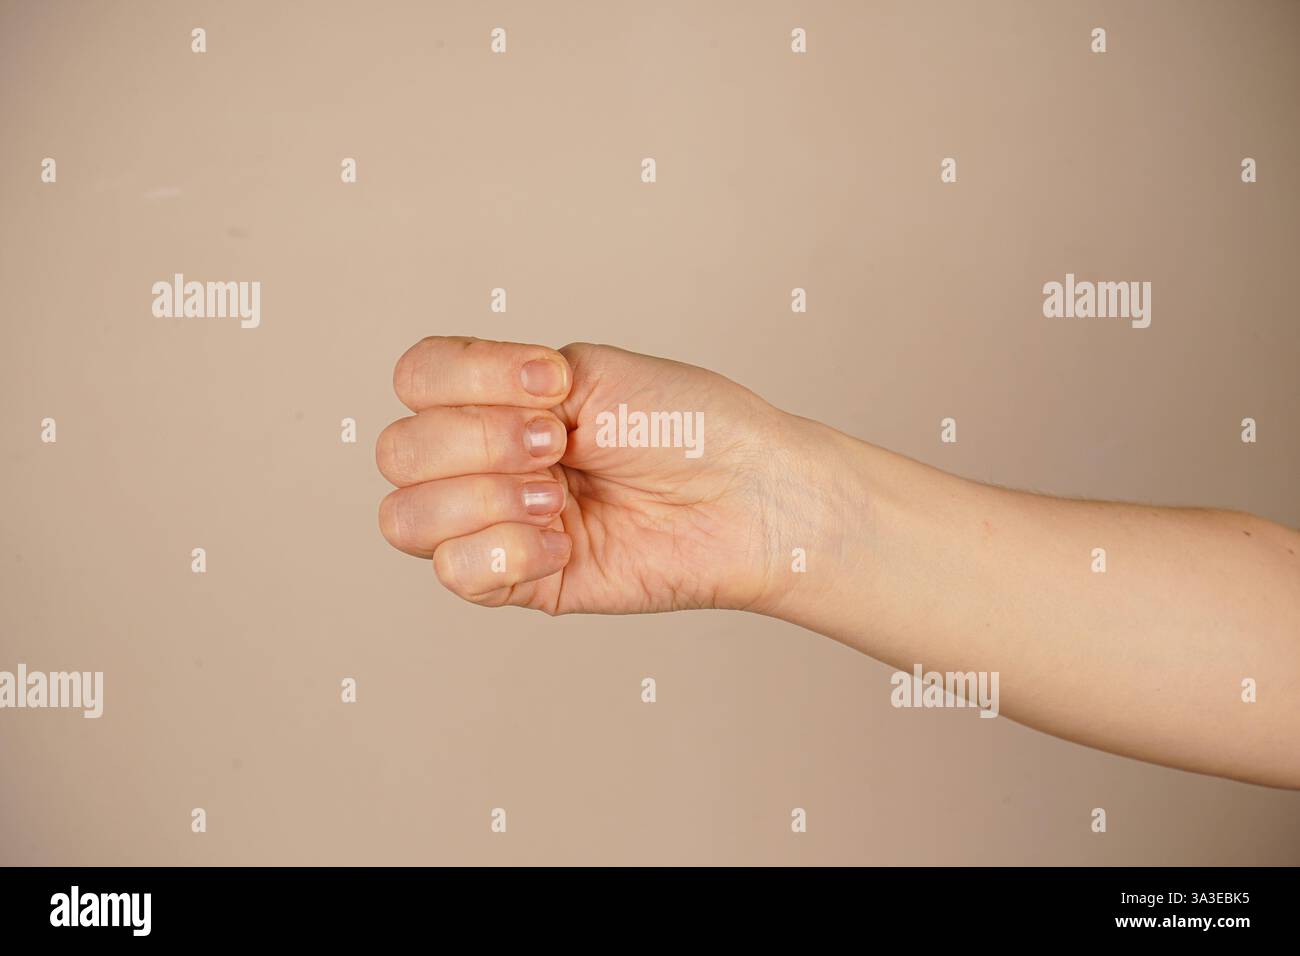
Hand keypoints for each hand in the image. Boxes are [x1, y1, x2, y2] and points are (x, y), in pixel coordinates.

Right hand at [376, 336, 807, 613]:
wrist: (745, 496)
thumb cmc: (686, 427)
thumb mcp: (591, 373)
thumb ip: (502, 387)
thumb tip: (448, 430)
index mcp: (499, 396)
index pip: (417, 376)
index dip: (467, 377)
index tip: (551, 381)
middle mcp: (484, 459)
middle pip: (397, 452)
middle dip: (480, 441)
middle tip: (558, 445)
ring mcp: (495, 523)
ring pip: (406, 519)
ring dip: (485, 500)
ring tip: (556, 498)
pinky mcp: (518, 583)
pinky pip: (455, 573)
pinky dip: (505, 551)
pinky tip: (562, 541)